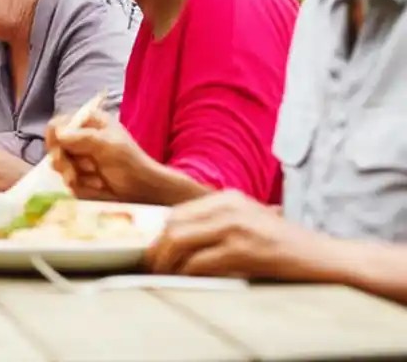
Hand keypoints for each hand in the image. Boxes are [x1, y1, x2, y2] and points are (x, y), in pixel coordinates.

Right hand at [46, 108, 168, 202]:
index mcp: (88, 123)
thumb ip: (82, 138)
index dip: (54, 140)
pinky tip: (99, 188)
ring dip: (78, 177)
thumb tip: (58, 134)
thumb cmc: (130, 163)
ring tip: (99, 180)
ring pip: (60, 168)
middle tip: (78, 173)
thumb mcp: (108, 146)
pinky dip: (83, 188)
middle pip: (54, 149)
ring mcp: (79, 159)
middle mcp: (80, 139)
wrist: (144, 191)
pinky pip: (69, 184)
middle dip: (67, 164)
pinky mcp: (80, 177)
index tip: (59, 153)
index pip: (56, 126)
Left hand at [147, 190, 328, 278]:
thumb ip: (216, 223)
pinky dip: (186, 273)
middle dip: (156, 249)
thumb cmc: (284, 245)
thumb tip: (174, 239)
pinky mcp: (244, 250)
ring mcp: (236, 226)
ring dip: (166, 262)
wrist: (325, 257)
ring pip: (179, 240)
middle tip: (152, 267)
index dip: (158, 234)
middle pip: (172, 225)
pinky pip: (199, 262)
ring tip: (163, 276)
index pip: (176, 212)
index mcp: (227, 197)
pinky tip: (186, 280)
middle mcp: (229, 206)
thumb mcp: (248, 222)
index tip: (153, 252)